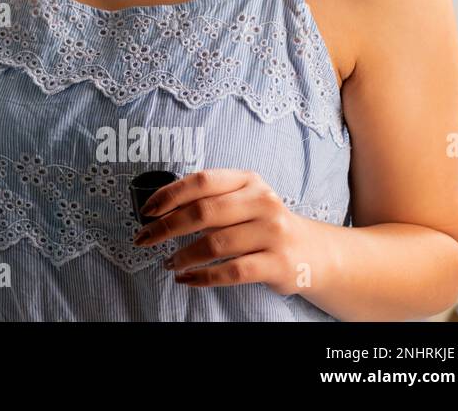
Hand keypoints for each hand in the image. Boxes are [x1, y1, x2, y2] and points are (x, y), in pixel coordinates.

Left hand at [132, 168, 319, 295]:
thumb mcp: (243, 200)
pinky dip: (202, 277)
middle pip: (204, 212)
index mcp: (248, 180)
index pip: (202, 181)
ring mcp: (272, 233)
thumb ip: (210, 199)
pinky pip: (232, 272)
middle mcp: (262, 202)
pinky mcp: (278, 264)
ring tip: (168, 263)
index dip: (169, 195)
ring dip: (182, 256)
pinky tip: (186, 279)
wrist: (313, 252)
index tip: (147, 210)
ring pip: (215, 244)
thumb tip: (159, 209)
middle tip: (144, 238)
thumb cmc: (264, 223)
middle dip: (166, 226)